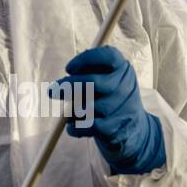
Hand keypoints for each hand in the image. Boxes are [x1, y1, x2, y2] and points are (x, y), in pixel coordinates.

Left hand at [50, 45, 165, 175]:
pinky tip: (72, 127)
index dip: (85, 60)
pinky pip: (86, 126)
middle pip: (93, 82)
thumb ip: (87, 73)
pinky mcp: (115, 129)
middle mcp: (126, 86)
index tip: (69, 68)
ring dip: (72, 111)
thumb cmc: (110, 99)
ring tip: (71, 114)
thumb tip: (62, 84)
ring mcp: (123, 109)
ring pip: (86, 107)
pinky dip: (74, 128)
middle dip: (68, 86)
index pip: (108, 56)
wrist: (134, 130)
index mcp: (123, 68)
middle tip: (52, 91)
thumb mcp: (105, 80)